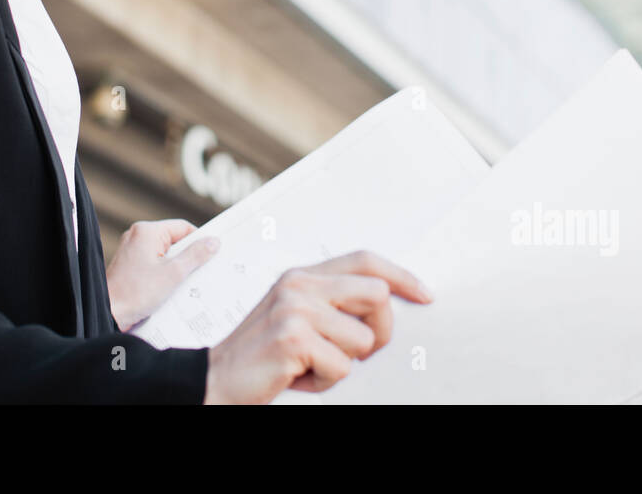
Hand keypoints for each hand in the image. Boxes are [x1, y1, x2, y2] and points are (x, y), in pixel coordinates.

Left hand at [106, 219, 219, 331]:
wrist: (108, 315)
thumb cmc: (136, 293)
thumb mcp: (173, 274)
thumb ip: (195, 255)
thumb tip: (214, 242)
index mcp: (147, 231)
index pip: (183, 228)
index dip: (200, 240)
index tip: (213, 254)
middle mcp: (137, 237)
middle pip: (174, 241)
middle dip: (189, 256)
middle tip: (204, 270)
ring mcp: (132, 251)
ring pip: (165, 254)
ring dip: (178, 267)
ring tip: (190, 282)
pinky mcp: (130, 266)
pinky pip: (155, 264)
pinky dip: (165, 274)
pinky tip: (174, 288)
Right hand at [203, 250, 431, 403]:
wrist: (216, 378)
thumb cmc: (264, 355)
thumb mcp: (296, 317)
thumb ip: (332, 304)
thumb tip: (388, 305)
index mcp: (303, 276)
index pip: (365, 260)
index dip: (401, 275)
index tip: (425, 294)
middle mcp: (299, 284)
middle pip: (377, 295)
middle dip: (381, 331)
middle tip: (359, 352)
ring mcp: (294, 309)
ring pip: (363, 339)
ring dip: (345, 363)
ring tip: (312, 366)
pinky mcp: (292, 338)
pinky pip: (342, 367)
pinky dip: (326, 382)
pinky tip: (298, 376)